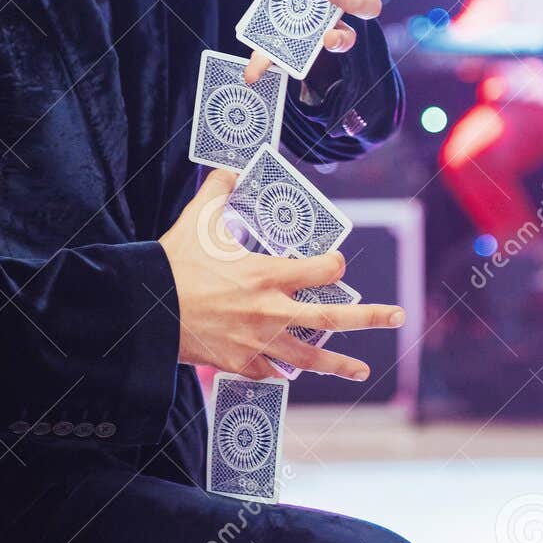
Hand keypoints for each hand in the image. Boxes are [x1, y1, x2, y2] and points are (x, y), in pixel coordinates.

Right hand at [158, 168, 405, 378]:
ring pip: (308, 358)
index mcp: (267, 274)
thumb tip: (230, 168)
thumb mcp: (198, 219)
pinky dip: (281, 373)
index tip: (335, 263)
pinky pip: (270, 372)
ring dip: (338, 364)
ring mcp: (257, 341)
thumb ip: (219, 189)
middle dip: (370, 315)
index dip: (333, 263)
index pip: (323, 269)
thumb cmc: (173, 262)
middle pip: (332, 316)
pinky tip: (293, 374)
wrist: (144, 307)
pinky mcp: (238, 363)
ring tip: (362, 371)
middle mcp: (271, 311)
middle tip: (398, 315)